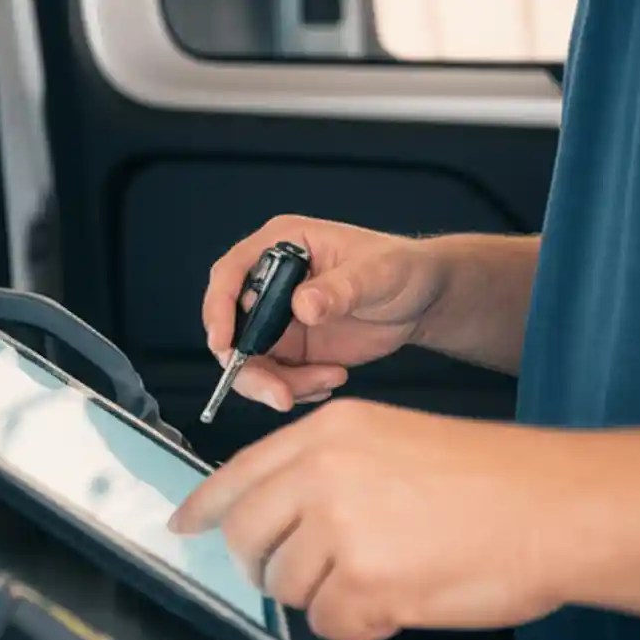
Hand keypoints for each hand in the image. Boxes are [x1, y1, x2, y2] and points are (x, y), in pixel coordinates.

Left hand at [169, 399, 565, 639]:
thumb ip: (329, 471)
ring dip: (326, 594)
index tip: (185, 525)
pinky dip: (360, 623)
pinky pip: (328, 623)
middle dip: (265, 565)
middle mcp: (324, 472)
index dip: (204, 506)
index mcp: (330, 433)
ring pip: (286, 586)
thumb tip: (281, 515)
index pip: (238, 472)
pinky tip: (399, 597)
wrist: (558, 506)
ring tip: (383, 575)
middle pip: (247, 536)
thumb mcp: (395, 441)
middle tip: (300, 574)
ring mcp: (339, 527)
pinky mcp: (362, 581)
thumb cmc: (495, 478)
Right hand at [202, 215, 445, 411]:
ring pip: (251, 362)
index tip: (223, 345)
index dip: (217, 309)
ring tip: (329, 380)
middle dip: (250, 368)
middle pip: (232, 328)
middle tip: (282, 394)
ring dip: (281, 384)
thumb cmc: (401, 268)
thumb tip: (303, 306)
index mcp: (281, 246)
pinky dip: (298, 389)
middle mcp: (270, 283)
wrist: (422, 299)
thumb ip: (340, 288)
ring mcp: (278, 319)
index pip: (230, 274)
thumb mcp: (377, 273)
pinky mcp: (292, 348)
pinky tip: (332, 379)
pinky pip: (276, 378)